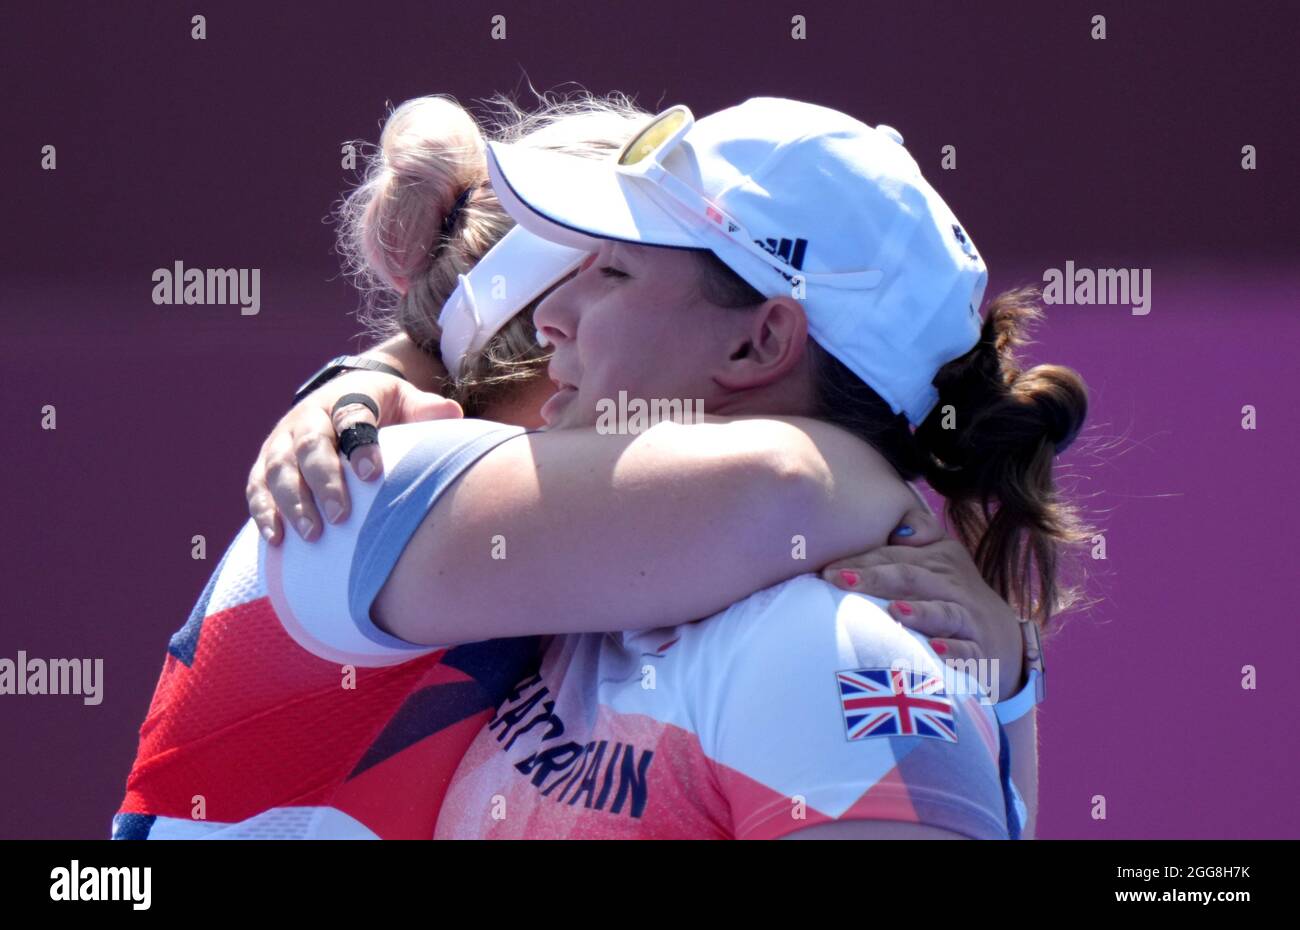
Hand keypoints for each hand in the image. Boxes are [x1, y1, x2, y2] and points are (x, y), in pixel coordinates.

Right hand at [246, 369, 461, 544]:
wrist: (340, 400)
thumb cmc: (382, 410)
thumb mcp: (405, 402)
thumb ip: (426, 410)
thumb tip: (453, 413)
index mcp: (345, 397)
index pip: (351, 417)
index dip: (359, 444)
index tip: (372, 474)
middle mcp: (308, 417)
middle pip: (310, 446)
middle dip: (324, 481)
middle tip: (340, 516)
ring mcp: (282, 441)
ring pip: (279, 469)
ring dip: (293, 502)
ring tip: (311, 534)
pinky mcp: (265, 464)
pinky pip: (258, 487)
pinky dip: (264, 512)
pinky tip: (276, 538)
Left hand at [822, 506, 1024, 702]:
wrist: (1003, 639)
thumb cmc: (953, 596)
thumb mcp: (941, 560)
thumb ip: (916, 537)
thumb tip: (895, 530)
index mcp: (939, 559)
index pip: (894, 556)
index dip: (861, 562)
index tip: (827, 571)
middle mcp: (953, 585)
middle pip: (912, 578)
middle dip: (876, 578)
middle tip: (840, 581)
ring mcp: (968, 619)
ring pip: (943, 613)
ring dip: (919, 613)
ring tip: (893, 611)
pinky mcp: (980, 652)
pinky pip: (967, 651)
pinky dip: (952, 652)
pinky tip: (934, 650)